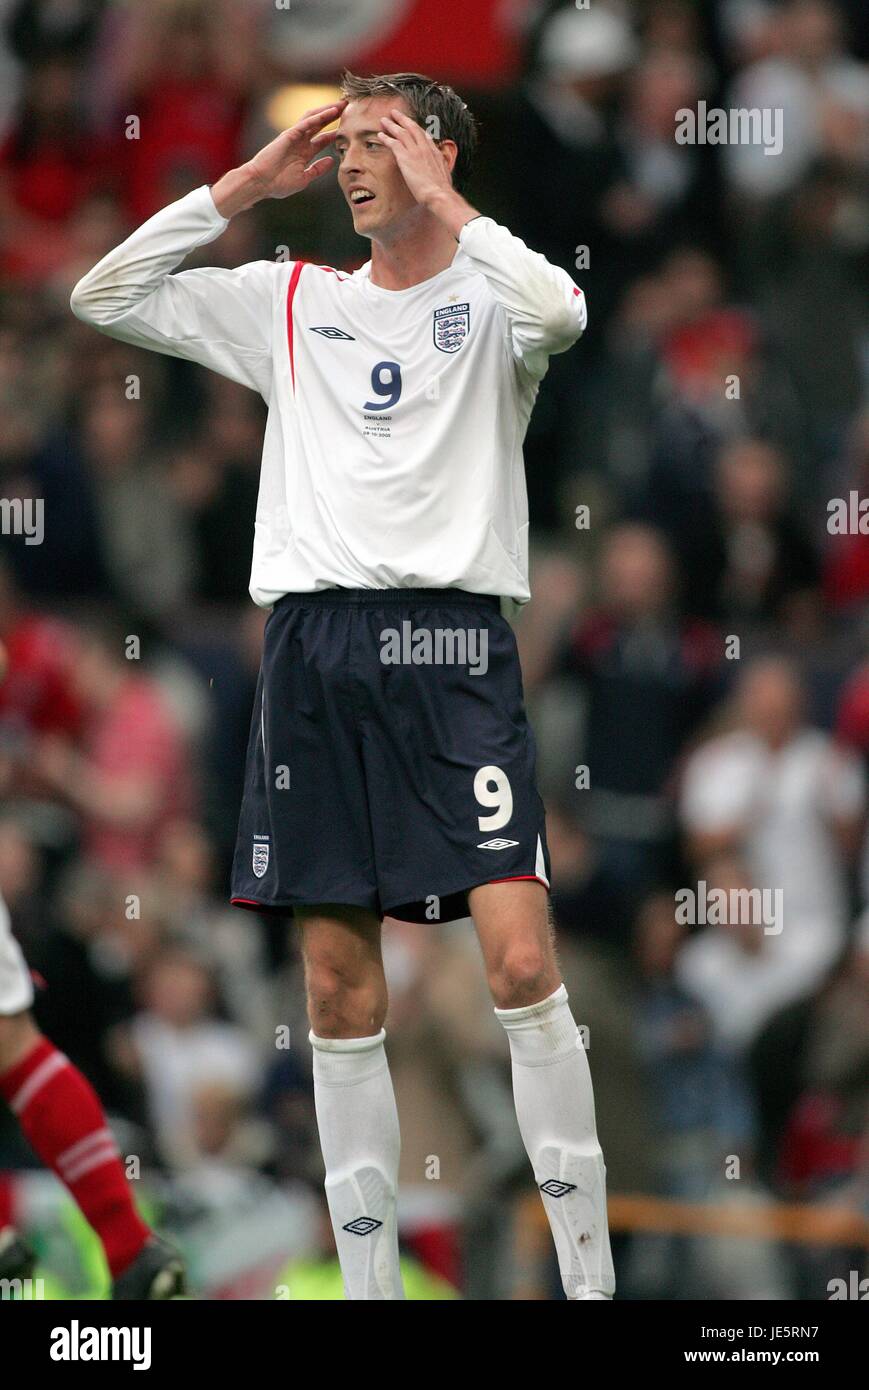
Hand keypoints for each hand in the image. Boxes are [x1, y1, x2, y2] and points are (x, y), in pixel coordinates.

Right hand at [213, 101, 346, 215]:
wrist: (261, 183)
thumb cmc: (278, 184)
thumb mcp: (305, 178)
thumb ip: (318, 169)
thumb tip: (332, 161)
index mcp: (305, 153)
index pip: (324, 139)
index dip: (336, 132)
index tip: (350, 128)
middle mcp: (301, 142)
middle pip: (320, 124)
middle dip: (334, 116)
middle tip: (349, 107)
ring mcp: (295, 137)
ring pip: (314, 118)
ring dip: (328, 110)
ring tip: (342, 104)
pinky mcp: (289, 134)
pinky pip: (306, 123)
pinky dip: (318, 117)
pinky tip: (330, 111)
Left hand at [377, 108, 455, 207]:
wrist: (439, 194)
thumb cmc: (442, 192)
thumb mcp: (446, 178)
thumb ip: (442, 170)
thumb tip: (443, 173)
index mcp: (435, 153)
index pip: (425, 136)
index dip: (417, 129)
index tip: (411, 125)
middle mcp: (425, 148)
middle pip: (413, 128)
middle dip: (403, 119)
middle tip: (396, 113)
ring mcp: (415, 151)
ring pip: (402, 133)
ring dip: (392, 125)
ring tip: (384, 120)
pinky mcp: (406, 158)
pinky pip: (394, 143)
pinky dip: (386, 138)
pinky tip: (380, 135)